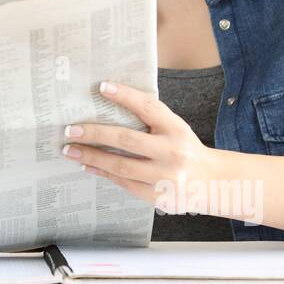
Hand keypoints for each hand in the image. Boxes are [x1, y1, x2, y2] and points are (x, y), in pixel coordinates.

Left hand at [61, 80, 226, 213]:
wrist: (213, 182)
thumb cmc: (184, 149)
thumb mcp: (175, 129)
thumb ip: (151, 119)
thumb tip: (109, 105)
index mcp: (177, 129)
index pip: (148, 107)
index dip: (125, 95)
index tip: (101, 87)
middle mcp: (173, 152)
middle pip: (126, 139)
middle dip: (94, 133)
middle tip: (71, 130)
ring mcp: (167, 177)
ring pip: (121, 165)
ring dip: (92, 157)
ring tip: (71, 150)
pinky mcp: (160, 197)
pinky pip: (125, 183)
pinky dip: (104, 173)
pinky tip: (88, 166)